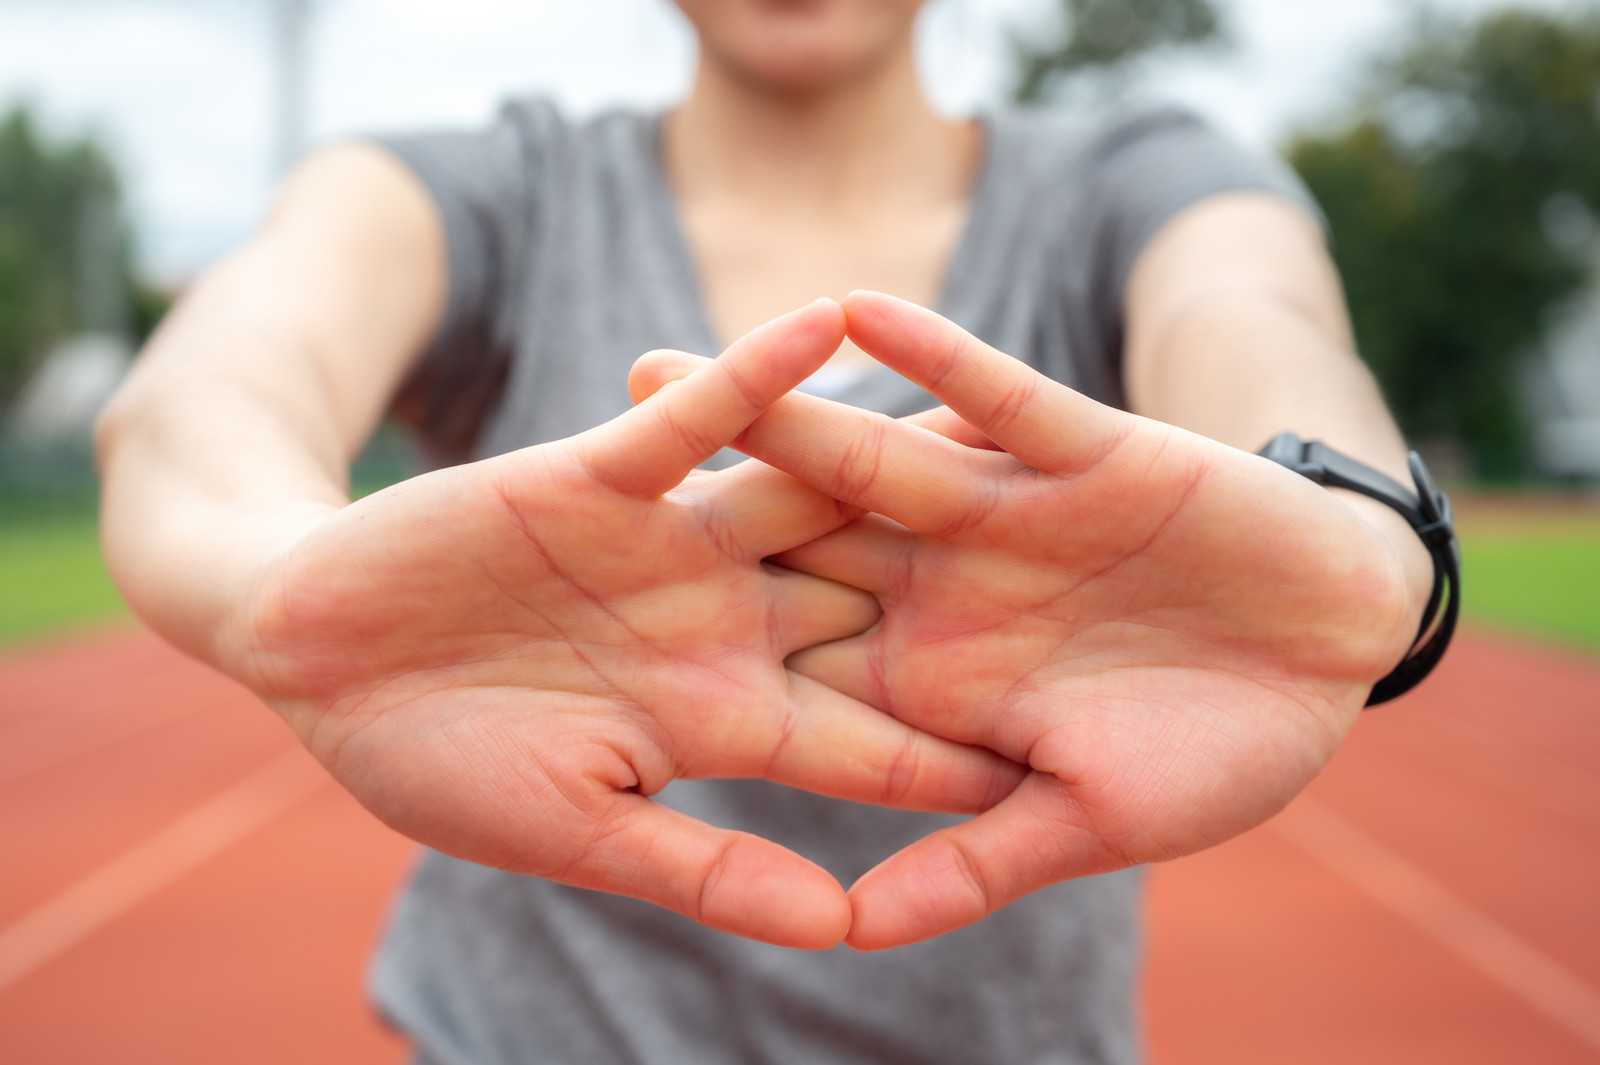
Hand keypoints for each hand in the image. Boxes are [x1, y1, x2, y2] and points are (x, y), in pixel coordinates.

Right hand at [231, 300, 1022, 948]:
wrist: (320, 655)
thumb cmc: (434, 764)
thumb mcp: (579, 831)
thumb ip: (706, 871)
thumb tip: (843, 932)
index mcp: (722, 721)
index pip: (870, 740)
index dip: (965, 752)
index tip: (1078, 759)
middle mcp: (720, 624)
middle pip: (873, 607)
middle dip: (980, 596)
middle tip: (1109, 582)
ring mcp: (671, 544)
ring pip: (810, 495)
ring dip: (899, 459)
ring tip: (1012, 426)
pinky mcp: (606, 472)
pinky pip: (700, 417)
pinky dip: (759, 375)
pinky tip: (839, 322)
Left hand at [637, 293, 1419, 949]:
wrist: (1333, 653)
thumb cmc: (1222, 754)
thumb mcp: (1088, 824)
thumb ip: (968, 864)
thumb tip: (847, 936)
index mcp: (933, 677)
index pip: (791, 665)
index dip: (682, 657)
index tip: (568, 649)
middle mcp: (946, 585)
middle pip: (789, 548)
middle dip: (680, 518)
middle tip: (547, 480)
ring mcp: (1004, 513)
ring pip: (863, 458)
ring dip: (765, 416)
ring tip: (650, 369)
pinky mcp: (1080, 450)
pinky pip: (992, 395)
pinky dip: (930, 357)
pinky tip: (849, 312)